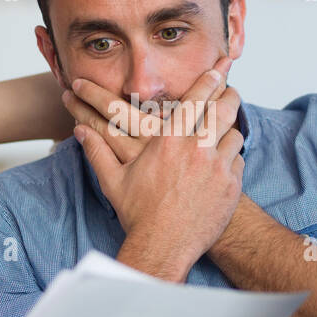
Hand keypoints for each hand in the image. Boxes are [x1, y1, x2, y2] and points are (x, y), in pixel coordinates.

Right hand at [70, 62, 244, 278]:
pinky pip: (238, 161)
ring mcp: (217, 168)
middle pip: (224, 110)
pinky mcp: (230, 187)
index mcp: (168, 141)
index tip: (219, 69)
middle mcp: (196, 149)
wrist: (162, 247)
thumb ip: (98, 152)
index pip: (196, 99)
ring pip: (234, 135)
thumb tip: (78, 132)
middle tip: (232, 90)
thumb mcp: (114, 181)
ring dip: (230, 131)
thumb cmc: (138, 214)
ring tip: (227, 130)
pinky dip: (232, 158)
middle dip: (230, 96)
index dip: (210, 80)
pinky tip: (224, 163)